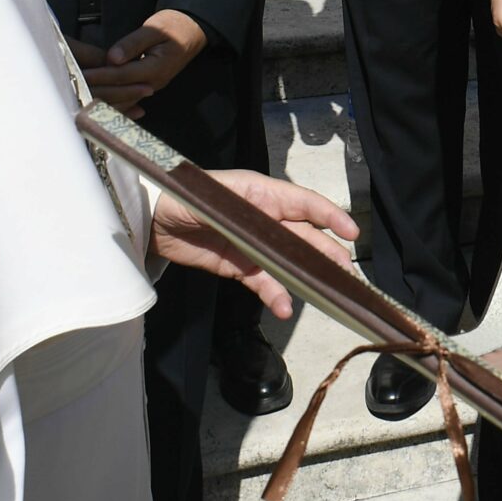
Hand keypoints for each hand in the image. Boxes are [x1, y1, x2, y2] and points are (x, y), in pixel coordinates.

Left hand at [84, 9, 208, 117]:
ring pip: (124, 100)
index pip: (122, 75)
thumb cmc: (174, 27)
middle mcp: (153, 83)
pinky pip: (128, 98)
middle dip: (97, 89)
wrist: (192, 32)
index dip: (101, 75)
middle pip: (121, 92)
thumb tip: (113, 57)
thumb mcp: (155, 29)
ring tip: (81, 95)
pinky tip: (97, 102)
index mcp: (156, 69)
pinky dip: (113, 101)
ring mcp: (151, 87)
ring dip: (103, 98)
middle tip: (74, 87)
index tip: (81, 74)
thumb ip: (133, 44)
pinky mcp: (146, 87)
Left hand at [148, 168, 359, 317]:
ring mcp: (254, 244)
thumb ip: (244, 213)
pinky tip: (284, 307)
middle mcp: (265, 218)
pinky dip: (275, 294)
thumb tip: (270, 231)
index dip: (330, 216)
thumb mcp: (214, 197)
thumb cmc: (184, 197)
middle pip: (304, 237)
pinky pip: (264, 282)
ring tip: (327, 295)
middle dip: (328, 254)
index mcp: (263, 193)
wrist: (150, 221)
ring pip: (289, 262)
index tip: (351, 233)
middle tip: (348, 274)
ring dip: (306, 279)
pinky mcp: (239, 266)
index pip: (305, 203)